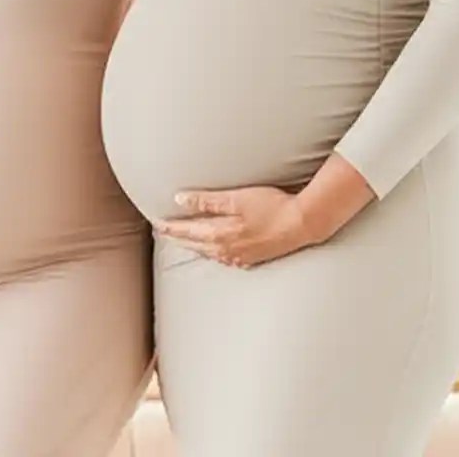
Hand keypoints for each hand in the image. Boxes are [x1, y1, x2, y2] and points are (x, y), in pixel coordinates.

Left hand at [155, 186, 326, 268]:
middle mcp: (226, 249)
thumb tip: (179, 200)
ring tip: (185, 241)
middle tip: (164, 232)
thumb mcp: (236, 199)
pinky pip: (225, 259)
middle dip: (178, 238)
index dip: (170, 227)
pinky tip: (215, 251)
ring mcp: (239, 257)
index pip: (186, 231)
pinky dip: (213, 253)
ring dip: (194, 246)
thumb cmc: (271, 206)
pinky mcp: (252, 259)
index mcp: (219, 234)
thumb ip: (206, 201)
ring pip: (209, 253)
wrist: (302, 224)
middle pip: (194, 245)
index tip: (157, 223)